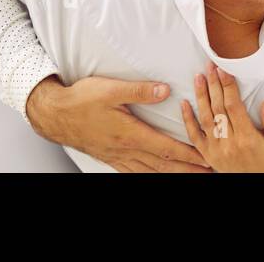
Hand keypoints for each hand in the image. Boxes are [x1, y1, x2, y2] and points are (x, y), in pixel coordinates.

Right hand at [26, 75, 209, 173]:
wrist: (54, 114)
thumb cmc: (81, 100)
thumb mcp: (111, 89)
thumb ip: (140, 90)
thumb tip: (165, 91)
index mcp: (130, 134)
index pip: (167, 148)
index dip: (189, 154)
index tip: (207, 157)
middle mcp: (126, 150)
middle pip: (163, 165)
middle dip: (188, 169)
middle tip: (209, 170)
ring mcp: (117, 156)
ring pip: (151, 171)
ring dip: (173, 174)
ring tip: (191, 174)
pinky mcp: (110, 157)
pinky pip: (135, 172)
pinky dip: (151, 175)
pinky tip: (157, 175)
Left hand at [180, 65, 263, 172]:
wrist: (259, 186)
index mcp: (247, 138)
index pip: (234, 106)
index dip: (227, 86)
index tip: (223, 69)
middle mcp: (229, 143)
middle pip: (218, 108)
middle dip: (214, 84)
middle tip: (210, 65)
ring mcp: (216, 150)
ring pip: (205, 118)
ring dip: (200, 96)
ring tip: (198, 77)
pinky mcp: (208, 156)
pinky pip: (194, 136)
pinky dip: (187, 119)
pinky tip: (184, 103)